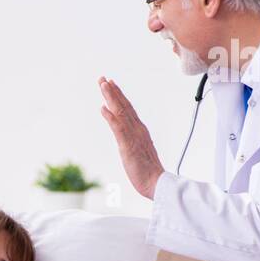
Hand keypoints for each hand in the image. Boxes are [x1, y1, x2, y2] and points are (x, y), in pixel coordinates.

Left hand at [98, 76, 164, 198]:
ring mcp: (133, 136)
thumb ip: (130, 138)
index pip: (127, 109)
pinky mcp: (128, 146)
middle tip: (102, 78)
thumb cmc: (146, 169)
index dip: (118, 95)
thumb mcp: (136, 149)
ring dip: (112, 98)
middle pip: (124, 106)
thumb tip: (121, 127)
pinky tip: (104, 108)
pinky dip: (111, 118)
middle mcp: (137, 129)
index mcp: (139, 130)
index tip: (110, 83)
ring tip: (103, 84)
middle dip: (112, 91)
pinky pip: (119, 129)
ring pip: (121, 113)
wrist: (157, 183)